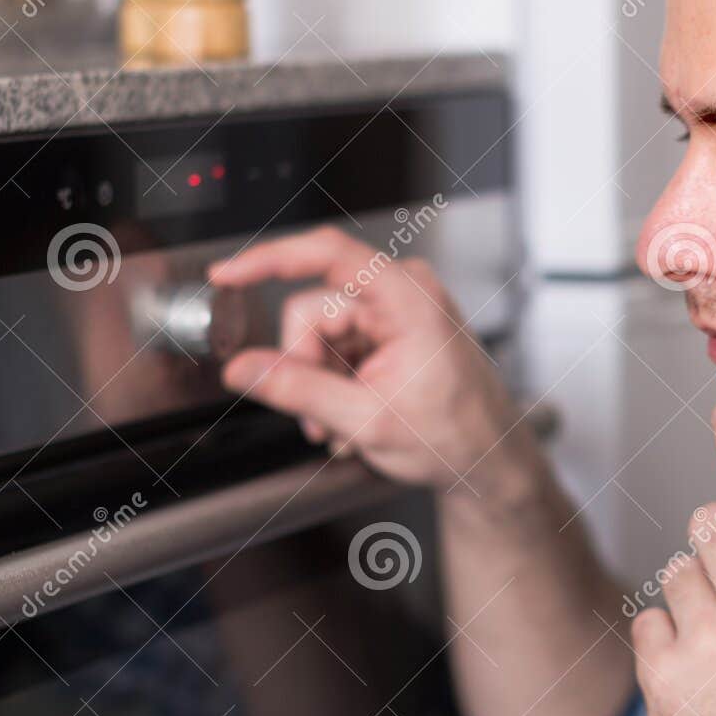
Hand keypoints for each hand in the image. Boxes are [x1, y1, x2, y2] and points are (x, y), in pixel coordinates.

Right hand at [209, 227, 534, 498]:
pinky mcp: (387, 331)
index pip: (326, 254)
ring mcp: (395, 311)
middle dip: (305, 370)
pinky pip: (336, 348)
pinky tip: (351, 417)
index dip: (269, 261)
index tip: (227, 273)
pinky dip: (333, 386)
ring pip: (318, 336)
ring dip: (319, 386)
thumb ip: (299, 391)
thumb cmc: (456, 436)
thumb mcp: (368, 421)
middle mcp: (402, 292)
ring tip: (342, 428)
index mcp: (408, 297)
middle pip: (312, 313)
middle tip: (320, 421)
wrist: (488, 460)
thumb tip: (243, 368)